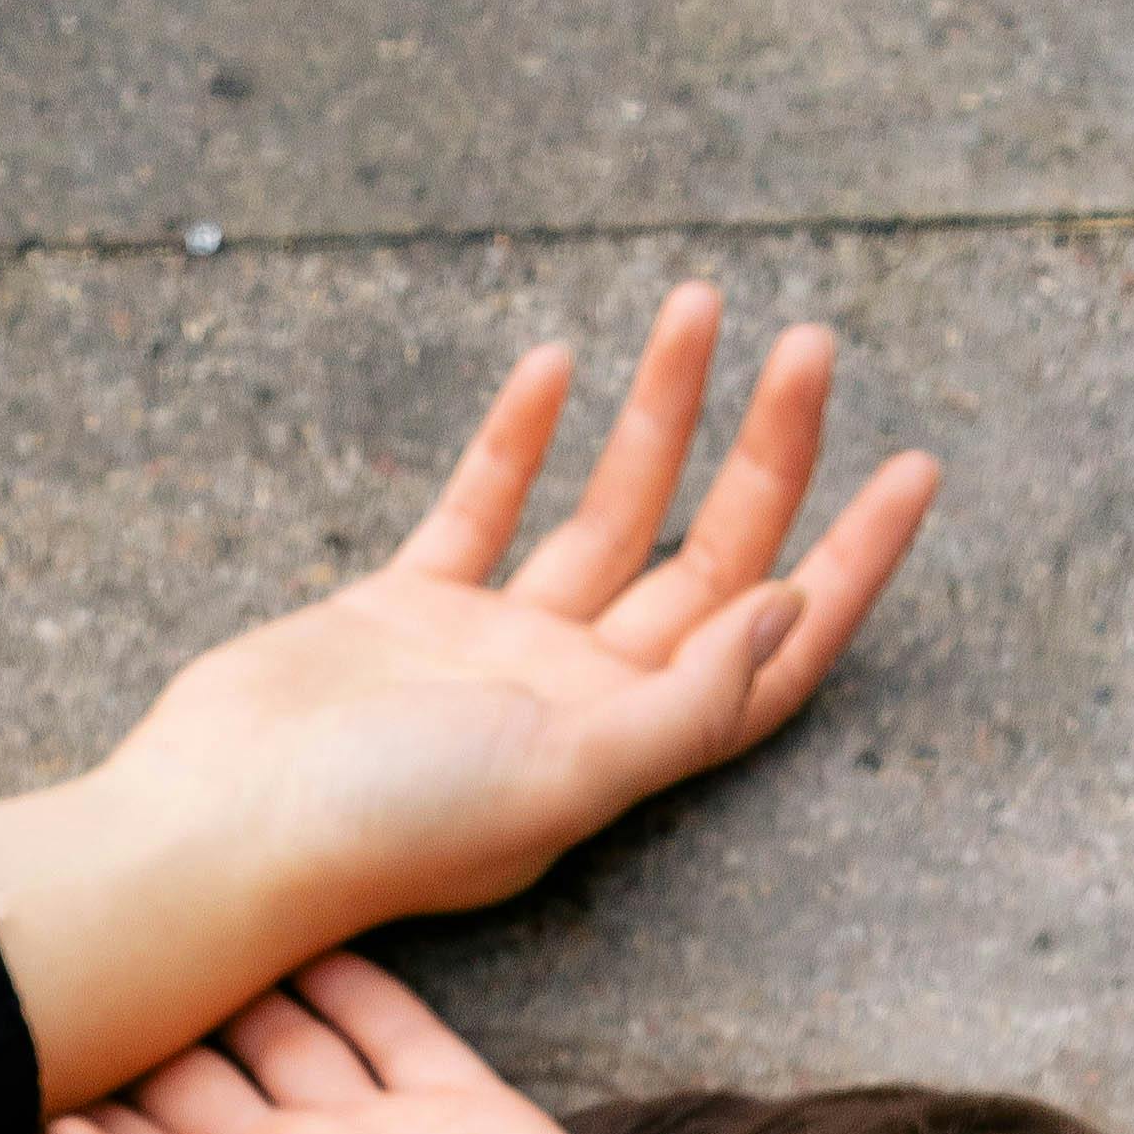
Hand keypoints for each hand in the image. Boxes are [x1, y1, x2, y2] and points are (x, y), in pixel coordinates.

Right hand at [0, 294, 935, 1109]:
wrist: (219, 829)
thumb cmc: (383, 827)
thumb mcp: (560, 774)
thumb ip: (683, 706)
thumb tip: (794, 614)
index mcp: (622, 752)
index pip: (770, 652)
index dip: (852, 568)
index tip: (914, 468)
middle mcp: (571, 703)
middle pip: (705, 563)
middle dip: (767, 455)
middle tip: (813, 345)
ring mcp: (488, 656)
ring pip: (606, 515)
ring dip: (659, 415)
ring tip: (702, 304)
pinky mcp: (402, 613)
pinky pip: (484, 508)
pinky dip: (520, 437)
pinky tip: (557, 361)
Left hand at [52, 955, 740, 1133]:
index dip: (90, 1074)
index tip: (43, 1000)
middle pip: (198, 1074)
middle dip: (156, 1009)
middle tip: (115, 921)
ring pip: (290, 1038)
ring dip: (246, 976)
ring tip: (200, 895)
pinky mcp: (463, 1116)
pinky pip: (392, 1028)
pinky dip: (352, 978)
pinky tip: (313, 921)